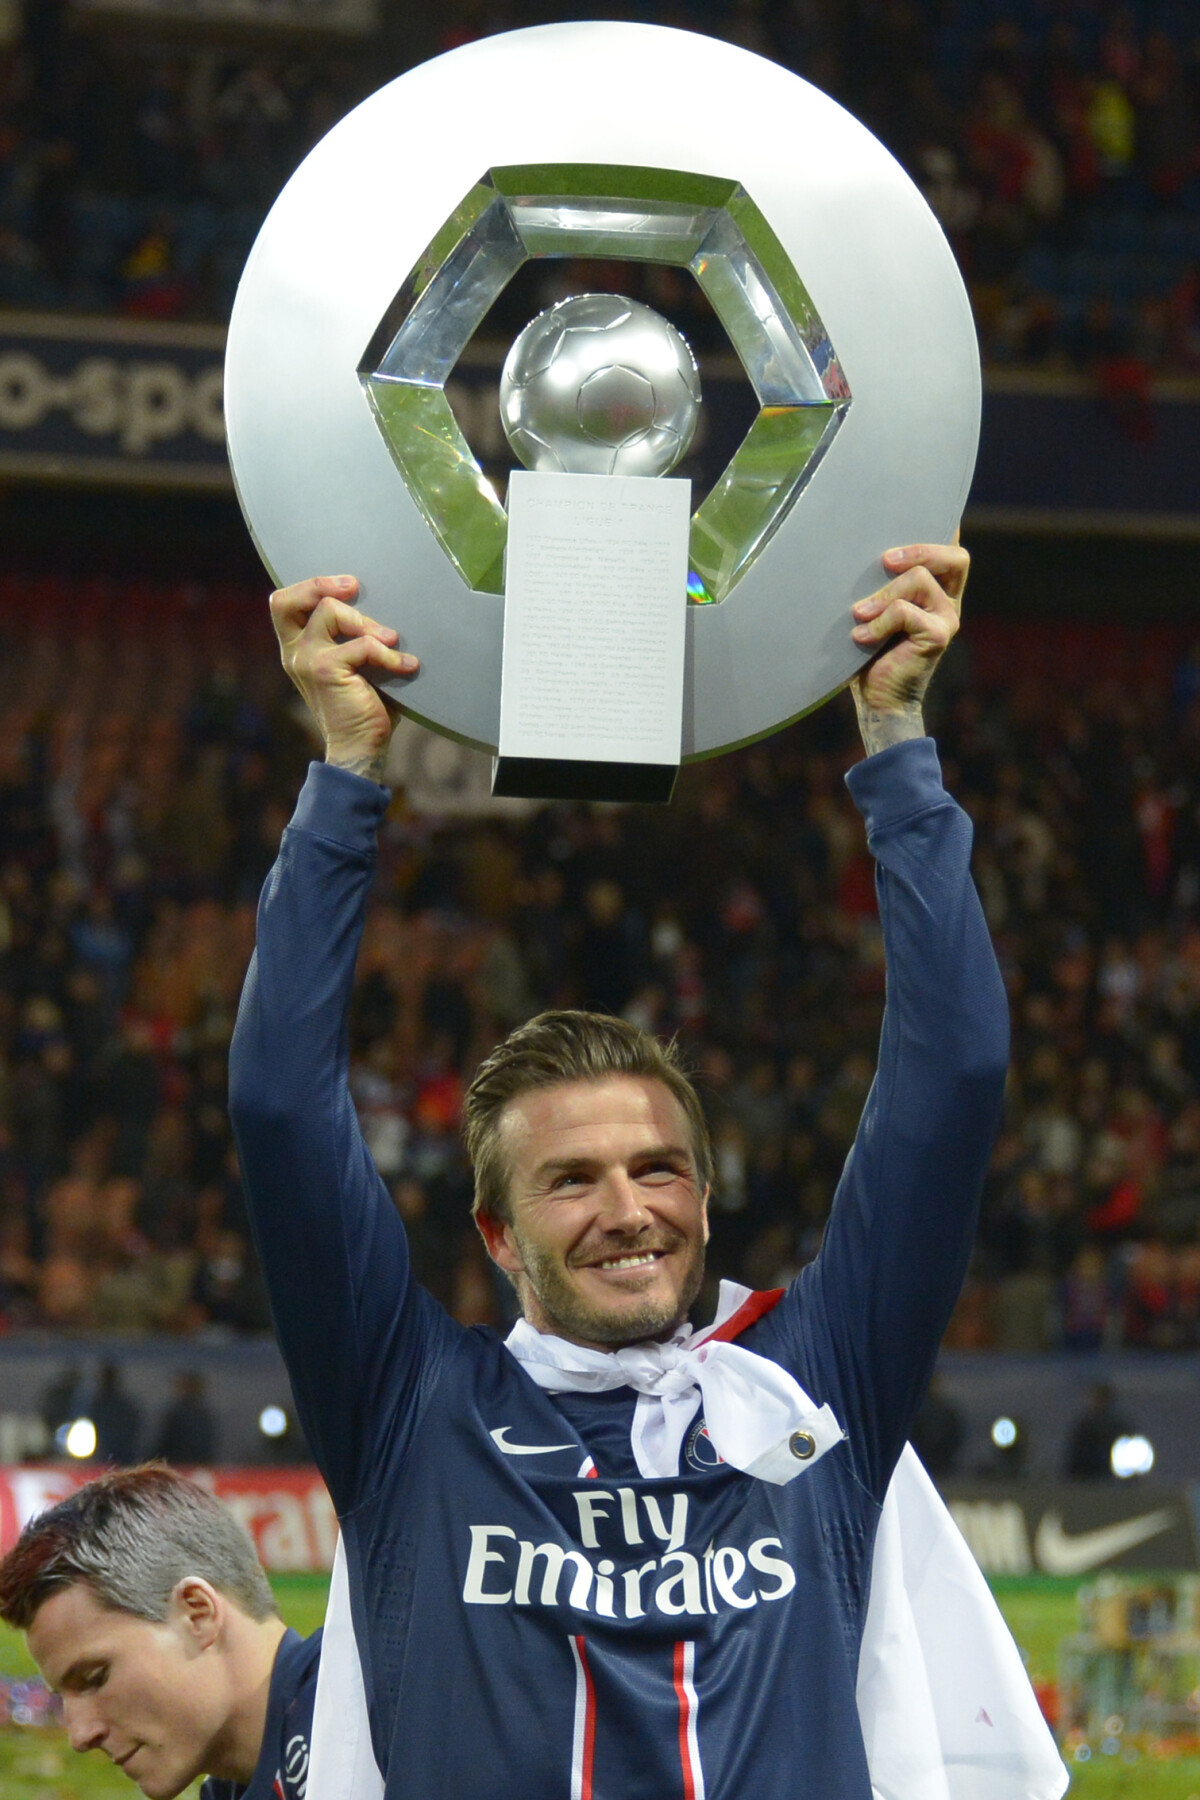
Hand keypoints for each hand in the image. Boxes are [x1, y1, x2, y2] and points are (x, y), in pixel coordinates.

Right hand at [269, 575, 417, 779]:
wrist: (360, 748)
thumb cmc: (364, 705)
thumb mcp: (358, 666)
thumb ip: (359, 637)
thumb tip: (391, 604)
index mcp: (298, 649)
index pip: (284, 605)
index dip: (310, 587)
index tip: (348, 586)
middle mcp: (294, 653)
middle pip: (286, 601)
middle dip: (320, 584)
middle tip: (355, 588)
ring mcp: (306, 661)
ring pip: (330, 612)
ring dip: (367, 622)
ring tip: (392, 640)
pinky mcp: (326, 670)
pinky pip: (363, 645)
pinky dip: (389, 655)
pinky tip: (408, 666)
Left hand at [848, 539, 967, 754]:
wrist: (878, 702)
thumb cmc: (867, 655)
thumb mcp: (870, 612)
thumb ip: (876, 586)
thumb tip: (852, 549)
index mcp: (937, 592)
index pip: (951, 551)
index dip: (947, 527)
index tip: (930, 506)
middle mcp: (949, 602)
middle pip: (954, 556)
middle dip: (918, 549)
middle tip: (884, 560)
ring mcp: (948, 618)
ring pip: (919, 580)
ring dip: (883, 595)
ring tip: (858, 615)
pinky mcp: (939, 636)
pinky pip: (906, 612)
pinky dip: (878, 623)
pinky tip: (859, 639)